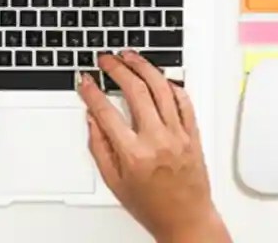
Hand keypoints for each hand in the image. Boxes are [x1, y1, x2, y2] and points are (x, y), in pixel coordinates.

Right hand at [78, 51, 231, 242]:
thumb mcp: (114, 182)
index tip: (85, 81)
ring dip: (143, 66)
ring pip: (161, 87)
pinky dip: (171, 84)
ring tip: (130, 57)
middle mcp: (157, 140)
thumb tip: (92, 119)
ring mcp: (178, 135)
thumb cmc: (152, 206)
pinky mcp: (193, 134)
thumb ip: (99, 147)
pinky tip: (160, 77)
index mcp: (133, 154)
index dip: (91, 91)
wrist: (186, 220)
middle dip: (117, 68)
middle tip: (106, 60)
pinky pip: (184, 100)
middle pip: (136, 90)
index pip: (106, 111)